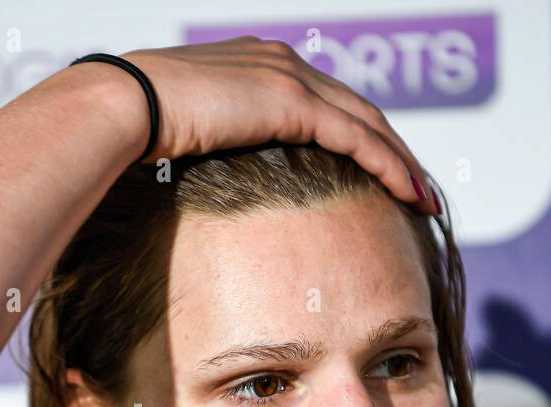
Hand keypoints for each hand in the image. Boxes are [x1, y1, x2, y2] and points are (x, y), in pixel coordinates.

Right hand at [118, 36, 437, 213]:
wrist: (125, 107)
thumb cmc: (136, 127)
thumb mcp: (185, 132)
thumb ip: (212, 142)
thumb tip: (205, 176)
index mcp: (259, 64)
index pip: (327, 102)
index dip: (359, 138)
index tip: (380, 171)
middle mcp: (282, 62)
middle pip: (358, 109)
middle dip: (394, 150)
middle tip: (418, 188)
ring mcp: (290, 77)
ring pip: (368, 123)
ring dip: (403, 164)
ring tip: (425, 200)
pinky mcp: (293, 103)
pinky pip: (357, 139)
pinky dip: (389, 167)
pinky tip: (408, 194)